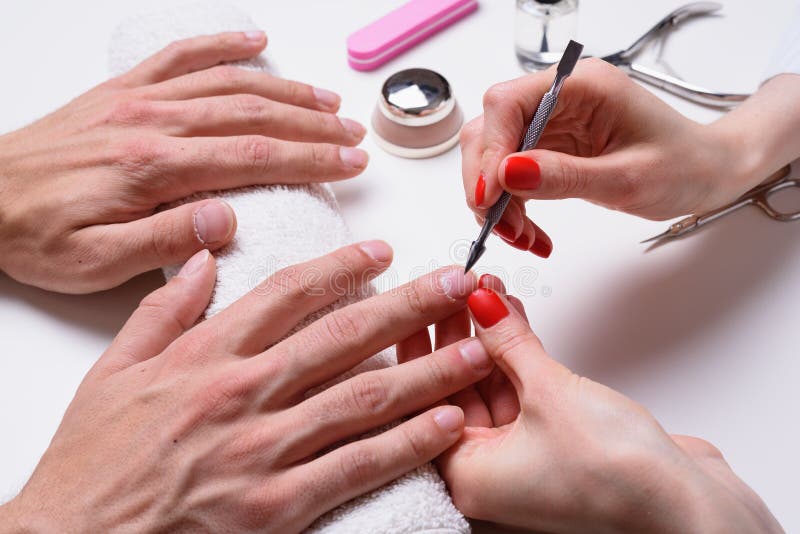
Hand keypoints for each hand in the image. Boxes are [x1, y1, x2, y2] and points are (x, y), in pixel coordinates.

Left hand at [0, 31, 368, 292]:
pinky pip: (180, 55)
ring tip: (326, 100)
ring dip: (285, 89)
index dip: (310, 159)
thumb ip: (163, 241)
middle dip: (312, 125)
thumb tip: (226, 224)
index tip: (349, 161)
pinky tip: (255, 43)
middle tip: (352, 135)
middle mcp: (154, 122)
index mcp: (153, 167)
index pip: (253, 156)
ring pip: (229, 82)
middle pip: (254, 114)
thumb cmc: (32, 233)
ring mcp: (140, 99)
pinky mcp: (124, 91)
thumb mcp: (94, 262)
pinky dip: (222, 43)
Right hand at [0, 242, 493, 531]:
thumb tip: (200, 256)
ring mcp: (263, 449)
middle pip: (343, 336)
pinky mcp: (276, 505)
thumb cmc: (93, 459)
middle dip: (409, 304)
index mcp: (206, 355)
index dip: (343, 267)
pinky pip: (355, 466)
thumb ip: (163, 309)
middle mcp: (242, 392)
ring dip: (427, 370)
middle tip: (458, 283)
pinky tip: (446, 422)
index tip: (383, 251)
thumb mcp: (112, 370)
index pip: (288, 293)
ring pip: (363, 397)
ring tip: (476, 348)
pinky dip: (406, 443)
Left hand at [433, 275, 782, 532]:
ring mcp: (523, 463)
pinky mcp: (554, 447)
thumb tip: (481, 304)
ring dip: (494, 342)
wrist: (691, 506)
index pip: (430, 400)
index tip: (423, 308)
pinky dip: (521, 360)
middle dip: (462, 336)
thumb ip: (510, 344)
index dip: (427, 347)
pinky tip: (515, 320)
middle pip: (460, 392)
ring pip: (494, 390)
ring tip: (488, 292)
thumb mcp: (550, 393)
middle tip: (458, 291)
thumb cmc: (620, 477)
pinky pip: (524, 396)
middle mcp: (491, 475)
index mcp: (470, 477)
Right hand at [461, 59, 769, 255]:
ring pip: (494, 159)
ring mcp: (551, 124)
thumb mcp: (627, 179)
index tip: (490, 195)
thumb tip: (507, 174)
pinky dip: (511, 209)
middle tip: (503, 227)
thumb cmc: (682, 167)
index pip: (507, 104)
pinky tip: (530, 233)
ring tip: (523, 237)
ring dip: (497, 203)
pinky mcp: (549, 150)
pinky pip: (510, 178)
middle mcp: (559, 99)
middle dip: (487, 184)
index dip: (491, 149)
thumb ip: (566, 176)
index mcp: (581, 86)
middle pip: (491, 131)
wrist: (705, 174)